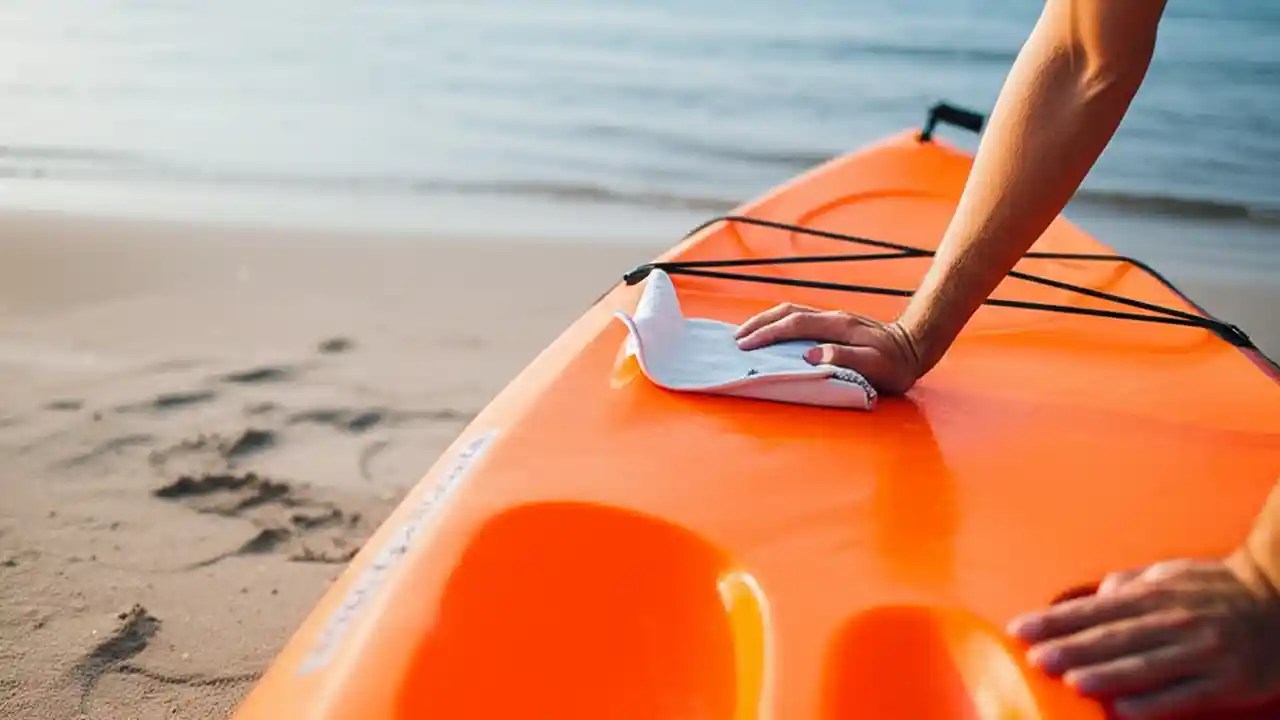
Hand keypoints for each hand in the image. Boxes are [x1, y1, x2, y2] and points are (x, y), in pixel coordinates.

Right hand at [734, 303, 924, 394]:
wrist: (915, 346)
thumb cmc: (897, 364)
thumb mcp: (877, 367)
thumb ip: (846, 359)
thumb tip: (811, 355)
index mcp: (839, 326)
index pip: (795, 325)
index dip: (768, 334)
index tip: (746, 345)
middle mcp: (833, 316)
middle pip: (787, 312)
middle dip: (759, 324)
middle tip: (736, 339)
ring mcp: (833, 317)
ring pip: (792, 311)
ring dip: (766, 320)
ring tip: (746, 333)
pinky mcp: (833, 322)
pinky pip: (799, 317)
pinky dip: (779, 322)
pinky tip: (771, 331)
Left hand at [1007, 555, 1279, 718]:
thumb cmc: (1215, 590)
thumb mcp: (1170, 574)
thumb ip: (1128, 584)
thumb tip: (1093, 595)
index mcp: (1157, 594)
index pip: (1095, 609)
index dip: (1057, 620)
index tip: (1021, 629)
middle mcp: (1177, 620)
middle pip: (1116, 637)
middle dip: (1073, 648)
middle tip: (1035, 658)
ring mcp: (1204, 652)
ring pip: (1147, 666)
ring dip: (1107, 674)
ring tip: (1071, 681)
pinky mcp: (1228, 682)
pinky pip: (1186, 696)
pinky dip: (1154, 703)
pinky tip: (1122, 710)